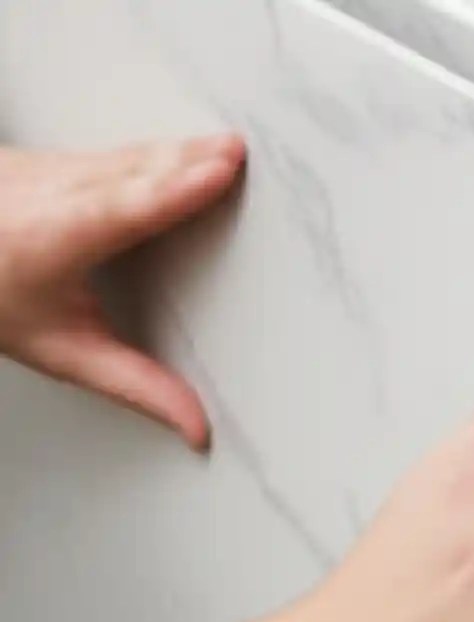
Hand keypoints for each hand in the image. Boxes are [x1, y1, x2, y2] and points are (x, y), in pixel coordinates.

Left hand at [0, 135, 245, 449]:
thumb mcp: (64, 353)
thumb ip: (135, 386)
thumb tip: (194, 424)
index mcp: (59, 237)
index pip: (129, 207)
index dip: (177, 189)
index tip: (217, 169)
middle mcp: (51, 192)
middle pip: (134, 170)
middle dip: (187, 160)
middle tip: (233, 151)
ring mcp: (43, 166)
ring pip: (122, 155)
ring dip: (176, 151)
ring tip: (221, 148)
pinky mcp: (42, 156)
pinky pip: (106, 152)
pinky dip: (147, 153)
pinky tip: (173, 152)